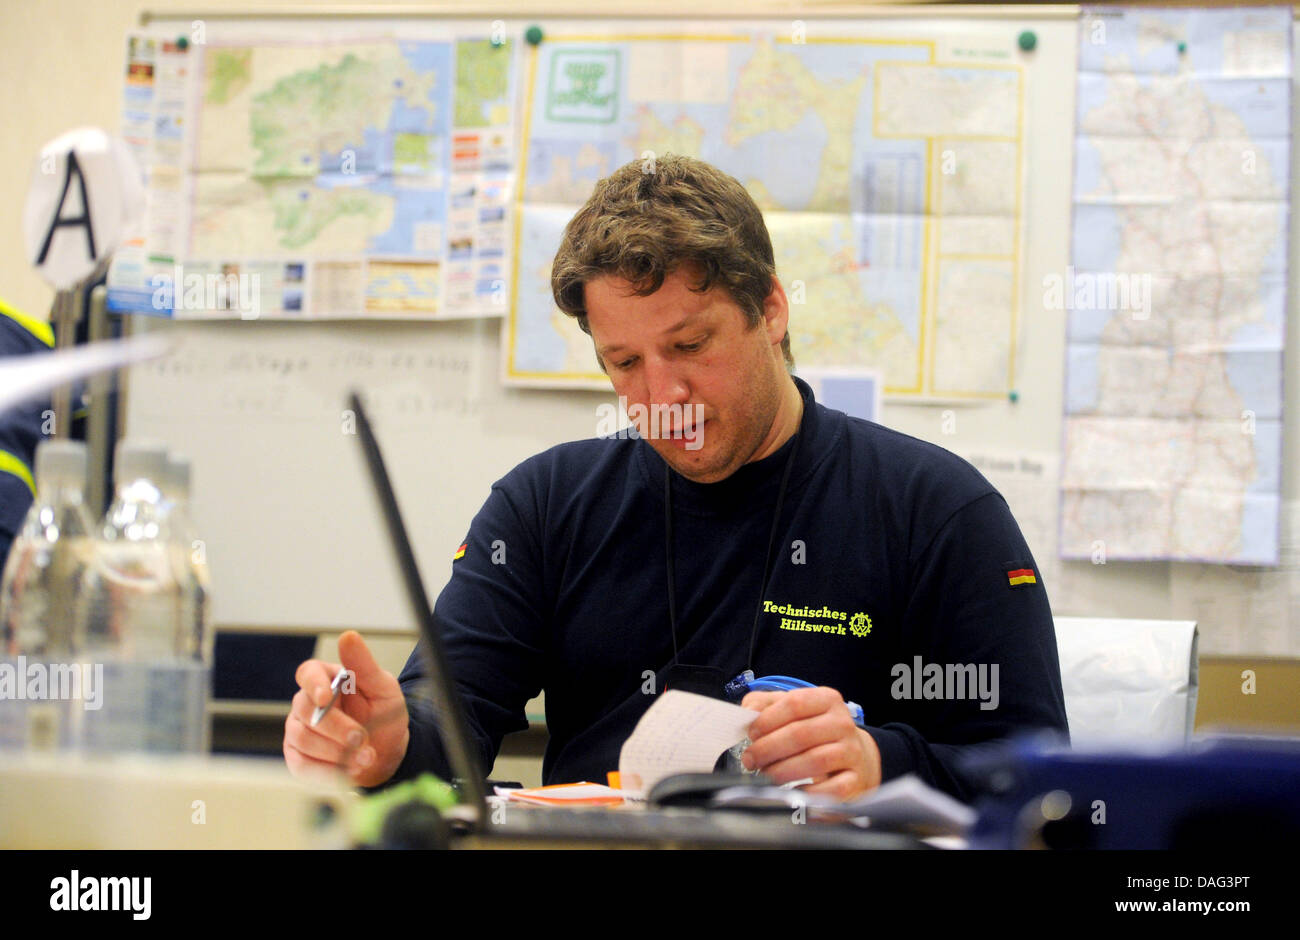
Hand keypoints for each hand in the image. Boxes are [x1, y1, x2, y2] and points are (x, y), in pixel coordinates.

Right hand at [283, 630, 409, 787]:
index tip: (325, 697)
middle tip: (362, 739)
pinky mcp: (298, 759)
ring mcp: (299, 731)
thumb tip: (348, 636)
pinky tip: (349, 771)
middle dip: (337, 728)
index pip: (307, 673)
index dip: (313, 684)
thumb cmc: (384, 716)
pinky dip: (327, 771)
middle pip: (306, 711)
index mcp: (327, 679)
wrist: (387, 753)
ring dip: (336, 752)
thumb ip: (364, 664)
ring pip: (303, 739)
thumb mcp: (383, 688)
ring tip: (364, 757)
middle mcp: (307, 704)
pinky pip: (302, 766)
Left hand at [740, 686, 880, 800]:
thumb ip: (766, 704)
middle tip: (750, 760)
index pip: (794, 704)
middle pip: (800, 734)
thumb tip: (747, 709)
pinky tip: (792, 792)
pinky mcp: (854, 780)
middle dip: (768, 749)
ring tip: (765, 775)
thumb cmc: (815, 732)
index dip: (767, 719)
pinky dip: (808, 793)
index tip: (751, 733)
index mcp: (827, 699)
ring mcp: (851, 752)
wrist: (854, 756)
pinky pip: (831, 789)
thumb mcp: (794, 710)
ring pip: (814, 761)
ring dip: (782, 771)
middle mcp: (842, 723)